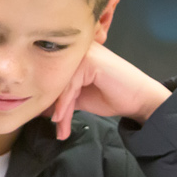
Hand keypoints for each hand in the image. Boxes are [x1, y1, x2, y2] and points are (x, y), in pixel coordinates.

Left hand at [50, 41, 170, 139]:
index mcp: (74, 56)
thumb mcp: (78, 98)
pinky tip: (61, 117)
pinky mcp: (90, 61)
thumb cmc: (112, 96)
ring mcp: (85, 53)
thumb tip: (38, 107)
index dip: (48, 99)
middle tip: (54, 126)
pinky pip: (70, 85)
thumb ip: (60, 98)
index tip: (43, 118)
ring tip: (59, 126)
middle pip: (55, 80)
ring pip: (61, 83)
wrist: (139, 99)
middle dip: (53, 105)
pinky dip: (64, 104)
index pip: (53, 77)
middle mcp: (78, 50)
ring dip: (59, 108)